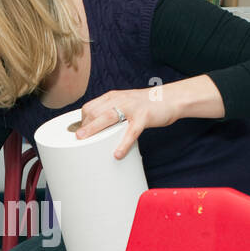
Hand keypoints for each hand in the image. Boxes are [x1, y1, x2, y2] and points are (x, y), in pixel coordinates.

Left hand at [74, 76, 222, 159]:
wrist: (171, 98)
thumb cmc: (147, 105)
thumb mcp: (126, 104)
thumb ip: (113, 113)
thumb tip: (98, 131)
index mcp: (113, 96)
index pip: (90, 106)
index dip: (81, 120)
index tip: (78, 132)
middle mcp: (120, 99)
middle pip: (95, 111)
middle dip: (84, 125)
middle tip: (78, 139)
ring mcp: (132, 107)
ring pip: (108, 117)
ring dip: (93, 129)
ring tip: (84, 141)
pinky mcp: (144, 117)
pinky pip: (131, 131)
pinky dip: (123, 143)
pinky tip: (117, 153)